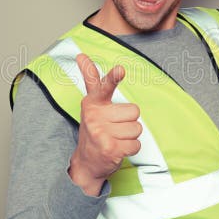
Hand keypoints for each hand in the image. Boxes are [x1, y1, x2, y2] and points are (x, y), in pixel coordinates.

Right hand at [68, 54, 141, 195]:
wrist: (86, 162)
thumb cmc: (95, 129)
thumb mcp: (92, 104)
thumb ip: (91, 80)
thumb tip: (81, 55)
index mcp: (93, 102)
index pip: (103, 86)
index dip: (113, 77)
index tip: (120, 69)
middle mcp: (95, 116)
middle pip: (134, 111)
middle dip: (129, 122)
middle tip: (114, 128)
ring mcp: (101, 132)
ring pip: (137, 128)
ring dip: (130, 136)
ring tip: (115, 138)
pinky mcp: (110, 148)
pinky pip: (136, 144)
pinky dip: (130, 149)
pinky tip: (117, 149)